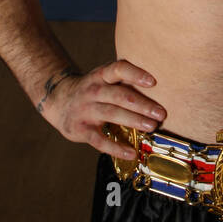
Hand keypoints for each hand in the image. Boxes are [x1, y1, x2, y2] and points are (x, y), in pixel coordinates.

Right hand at [39, 59, 165, 159]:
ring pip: (112, 114)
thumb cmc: (94, 90)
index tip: (153, 82)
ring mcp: (86, 109)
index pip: (118, 69)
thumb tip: (163, 86)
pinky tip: (131, 152)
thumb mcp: (104, 78)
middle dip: (142, 104)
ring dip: (134, 120)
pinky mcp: (81, 129)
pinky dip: (116, 148)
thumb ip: (125, 80)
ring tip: (152, 127)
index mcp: (101, 75)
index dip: (135, 74)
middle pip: (120, 95)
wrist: (59, 101)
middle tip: (161, 113)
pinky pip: (100, 140)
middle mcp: (93, 90)